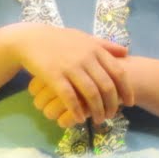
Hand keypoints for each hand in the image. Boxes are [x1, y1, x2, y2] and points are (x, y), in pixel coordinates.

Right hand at [13, 24, 130, 125]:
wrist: (29, 38)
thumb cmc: (59, 39)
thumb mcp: (84, 38)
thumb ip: (105, 45)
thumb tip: (126, 52)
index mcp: (95, 50)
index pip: (118, 73)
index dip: (126, 90)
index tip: (129, 103)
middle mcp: (86, 58)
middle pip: (107, 87)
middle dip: (112, 104)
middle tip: (112, 115)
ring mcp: (70, 67)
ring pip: (91, 94)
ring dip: (97, 110)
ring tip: (99, 119)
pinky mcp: (54, 75)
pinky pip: (70, 97)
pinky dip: (77, 110)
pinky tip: (80, 118)